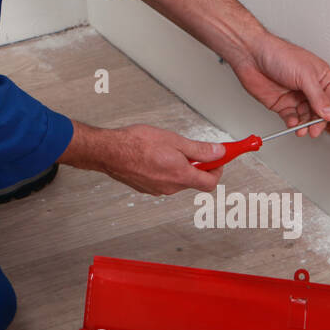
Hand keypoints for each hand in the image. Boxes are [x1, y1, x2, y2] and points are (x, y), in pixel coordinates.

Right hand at [88, 124, 225, 195]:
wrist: (108, 151)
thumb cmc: (135, 144)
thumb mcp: (173, 140)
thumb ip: (199, 149)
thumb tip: (218, 152)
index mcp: (180, 175)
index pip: (210, 182)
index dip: (218, 169)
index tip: (220, 158)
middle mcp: (171, 187)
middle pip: (194, 181)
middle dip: (198, 165)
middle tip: (194, 150)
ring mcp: (158, 189)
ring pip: (178, 180)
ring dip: (180, 167)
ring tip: (168, 149)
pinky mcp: (146, 188)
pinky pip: (164, 180)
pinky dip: (166, 170)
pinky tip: (156, 156)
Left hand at [228, 33, 329, 139]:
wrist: (251, 55)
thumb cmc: (278, 54)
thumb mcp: (305, 75)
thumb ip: (318, 97)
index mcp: (321, 77)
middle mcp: (309, 88)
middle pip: (321, 112)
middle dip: (319, 123)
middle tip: (316, 131)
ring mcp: (295, 96)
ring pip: (306, 117)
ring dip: (306, 125)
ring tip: (303, 130)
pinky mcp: (281, 103)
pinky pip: (291, 118)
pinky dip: (293, 123)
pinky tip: (292, 123)